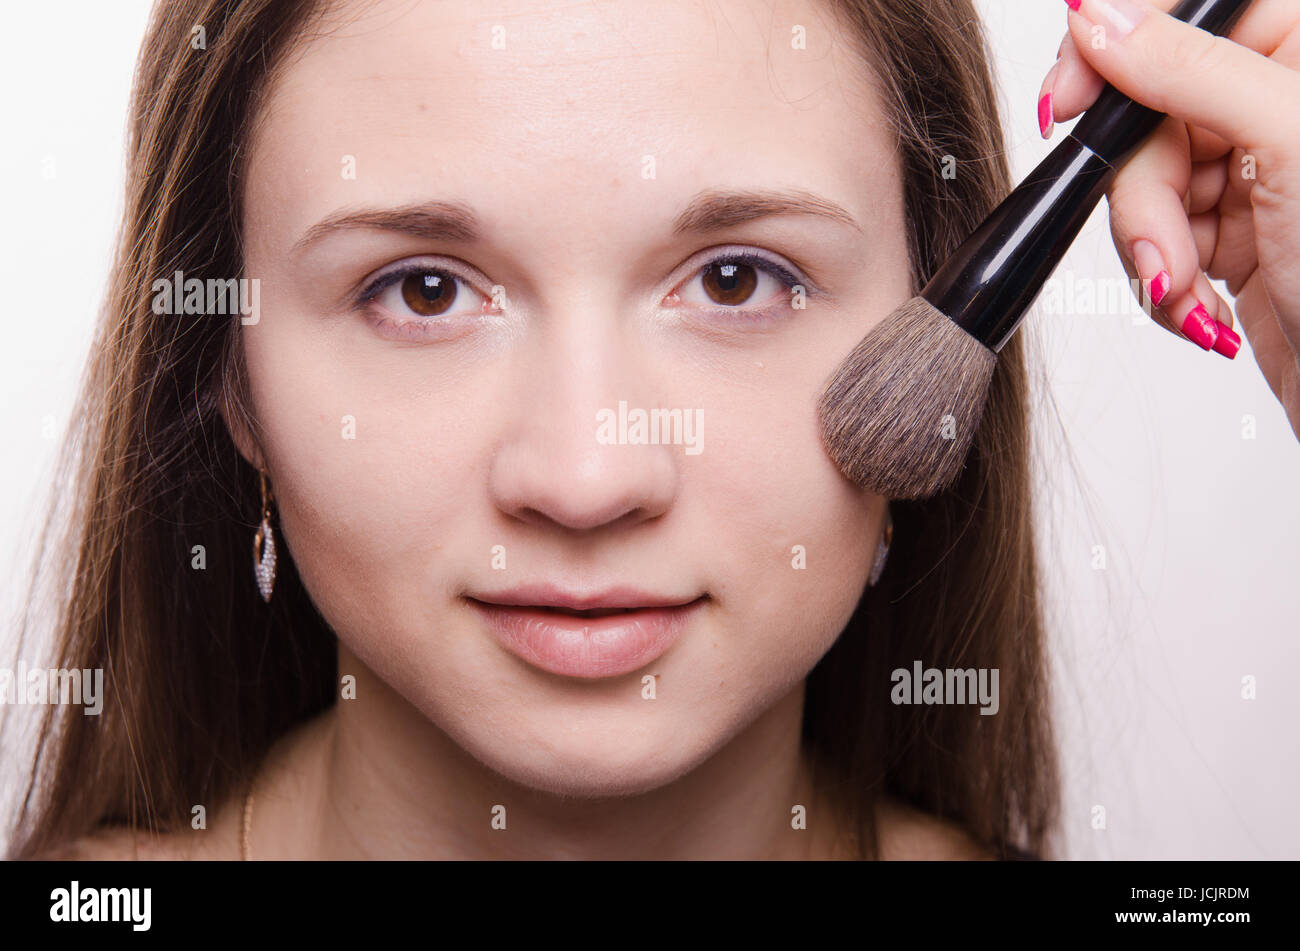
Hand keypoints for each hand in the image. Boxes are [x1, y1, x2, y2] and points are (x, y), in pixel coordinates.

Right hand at [1039, 0, 1299, 439]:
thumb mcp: (1286, 141)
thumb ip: (1190, 70)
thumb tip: (1100, 17)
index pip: (1178, 16)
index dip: (1111, 54)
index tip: (1069, 103)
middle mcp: (1272, 101)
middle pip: (1145, 116)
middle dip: (1140, 196)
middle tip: (1159, 248)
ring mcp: (1246, 170)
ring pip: (1139, 185)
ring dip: (1150, 249)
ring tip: (1185, 291)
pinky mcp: (1226, 232)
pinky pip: (1151, 239)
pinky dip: (1161, 281)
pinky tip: (1200, 305)